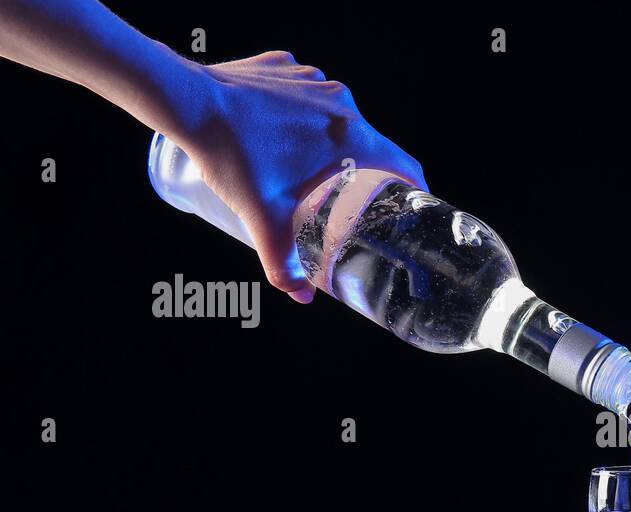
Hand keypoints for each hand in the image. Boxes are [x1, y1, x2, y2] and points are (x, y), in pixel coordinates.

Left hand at [176, 51, 427, 302]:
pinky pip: (304, 92)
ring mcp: (312, 79)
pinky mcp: (285, 67)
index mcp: (350, 138)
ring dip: (328, 138)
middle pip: (368, 141)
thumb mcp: (263, 218)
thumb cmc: (231, 157)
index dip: (415, 186)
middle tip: (345, 192)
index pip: (403, 162)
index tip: (414, 200)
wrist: (186, 100)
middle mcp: (340, 103)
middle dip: (362, 168)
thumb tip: (301, 297)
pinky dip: (298, 111)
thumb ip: (283, 264)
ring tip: (302, 162)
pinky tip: (276, 127)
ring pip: (335, 115)